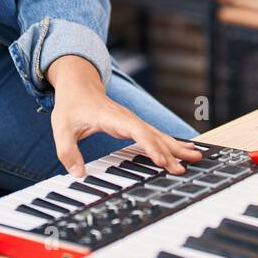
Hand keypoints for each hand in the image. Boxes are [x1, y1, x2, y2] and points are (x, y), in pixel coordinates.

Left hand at [46, 55, 202, 177]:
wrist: (78, 84)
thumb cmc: (71, 105)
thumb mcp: (61, 128)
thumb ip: (68, 152)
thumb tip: (78, 174)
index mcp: (112, 117)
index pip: (136, 132)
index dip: (150, 147)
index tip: (162, 161)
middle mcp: (127, 117)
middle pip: (153, 134)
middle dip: (171, 151)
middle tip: (185, 167)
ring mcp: (132, 120)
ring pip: (158, 134)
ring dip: (176, 146)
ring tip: (195, 157)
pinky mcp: (133, 124)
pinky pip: (155, 134)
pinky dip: (170, 142)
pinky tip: (184, 149)